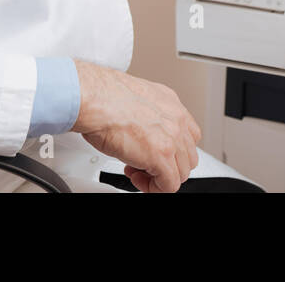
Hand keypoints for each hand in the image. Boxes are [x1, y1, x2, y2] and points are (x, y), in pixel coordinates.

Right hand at [72, 60, 200, 192]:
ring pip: (182, 172)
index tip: (156, 153)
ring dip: (160, 177)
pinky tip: (136, 177)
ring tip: (137, 170)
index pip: (188, 135)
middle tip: (145, 164)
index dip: (173, 150)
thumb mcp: (134, 99)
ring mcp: (172, 138)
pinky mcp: (161, 156)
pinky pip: (169, 185)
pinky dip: (153, 188)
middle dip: (168, 165)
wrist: (96, 99)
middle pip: (188, 155)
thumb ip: (146, 116)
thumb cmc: (104, 96)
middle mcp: (176, 119)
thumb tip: (141, 130)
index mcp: (170, 103)